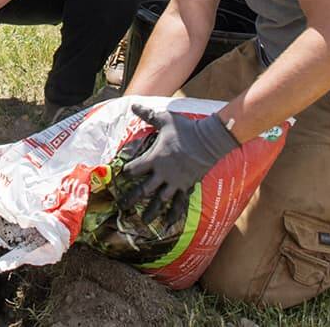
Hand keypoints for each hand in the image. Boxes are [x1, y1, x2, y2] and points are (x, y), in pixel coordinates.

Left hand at [118, 104, 239, 223]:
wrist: (209, 140)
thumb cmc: (185, 129)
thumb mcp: (164, 120)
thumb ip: (147, 114)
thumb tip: (133, 104)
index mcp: (154, 158)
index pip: (134, 168)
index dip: (126, 172)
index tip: (120, 176)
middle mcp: (163, 173)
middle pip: (144, 189)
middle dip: (131, 198)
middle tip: (121, 206)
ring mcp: (175, 182)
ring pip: (161, 200)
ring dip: (151, 211)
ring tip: (143, 222)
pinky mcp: (187, 186)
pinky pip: (180, 203)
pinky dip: (174, 215)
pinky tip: (169, 225)